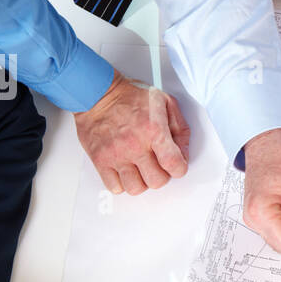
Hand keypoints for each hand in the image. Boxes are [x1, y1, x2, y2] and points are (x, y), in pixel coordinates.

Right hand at [75, 73, 190, 195]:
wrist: (96, 93)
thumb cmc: (129, 96)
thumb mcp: (165, 102)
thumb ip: (180, 128)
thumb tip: (184, 152)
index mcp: (153, 130)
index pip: (174, 165)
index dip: (179, 168)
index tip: (175, 164)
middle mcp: (135, 145)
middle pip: (157, 181)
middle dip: (161, 175)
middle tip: (156, 164)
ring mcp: (116, 154)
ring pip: (136, 188)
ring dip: (141, 181)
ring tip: (140, 168)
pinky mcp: (100, 160)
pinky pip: (115, 187)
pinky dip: (121, 182)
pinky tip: (125, 169)